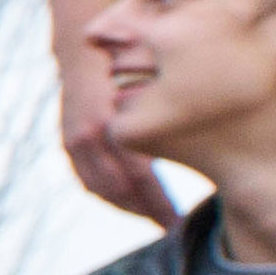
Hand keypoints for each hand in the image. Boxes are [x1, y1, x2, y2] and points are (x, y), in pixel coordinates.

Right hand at [56, 36, 167, 221]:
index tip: (179, 222)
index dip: (158, 202)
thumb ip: (168, 104)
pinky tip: (130, 202)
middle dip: (147, 211)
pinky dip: (109, 195)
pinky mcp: (68, 144)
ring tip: (154, 218)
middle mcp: (87, 136)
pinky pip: (87, 180)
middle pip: (119, 189)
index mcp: (108, 123)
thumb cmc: (126, 54)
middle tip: (174, 228)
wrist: (80, 46)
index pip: (138, 177)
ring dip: (128, 207)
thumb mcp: (152, 71)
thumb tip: (207, 128)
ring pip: (100, 188)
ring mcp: (73, 142)